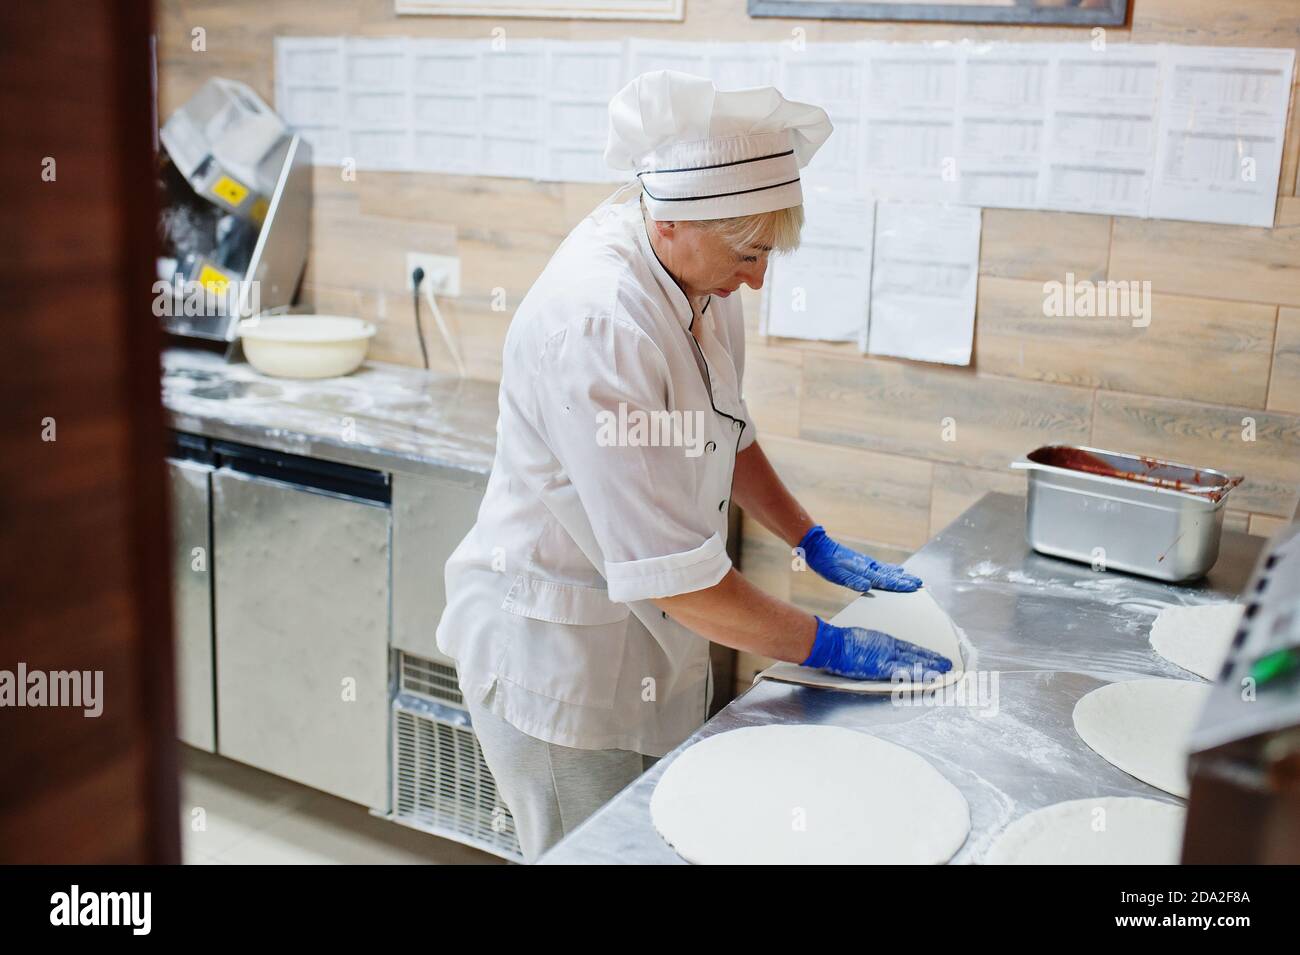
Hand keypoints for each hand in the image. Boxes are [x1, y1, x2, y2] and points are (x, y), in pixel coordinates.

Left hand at [797, 524, 921, 592]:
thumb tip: (867, 586)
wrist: (819, 548)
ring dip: (900, 575)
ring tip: (912, 577)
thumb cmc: (826, 563)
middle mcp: (868, 566)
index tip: (913, 587)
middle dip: (905, 580)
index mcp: (863, 570)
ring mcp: (866, 563)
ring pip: (887, 570)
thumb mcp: (836, 574)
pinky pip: (881, 567)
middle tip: (920, 583)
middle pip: (890, 575)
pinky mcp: (862, 562)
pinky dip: (890, 570)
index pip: (885, 580)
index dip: (899, 584)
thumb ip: (851, 580)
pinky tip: (894, 570)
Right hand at [802, 617, 952, 681]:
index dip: (923, 654)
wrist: (832, 644)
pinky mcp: (883, 666)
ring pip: (915, 662)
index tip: (934, 657)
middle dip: (932, 660)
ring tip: (945, 670)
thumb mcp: (862, 642)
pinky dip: (920, 674)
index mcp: (884, 641)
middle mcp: (889, 647)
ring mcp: (887, 657)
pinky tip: (932, 677)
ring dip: (931, 667)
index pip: (909, 648)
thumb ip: (874, 648)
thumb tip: (878, 652)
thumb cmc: (842, 643)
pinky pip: (907, 672)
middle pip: (916, 654)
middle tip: (947, 664)